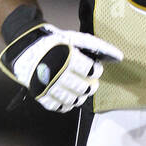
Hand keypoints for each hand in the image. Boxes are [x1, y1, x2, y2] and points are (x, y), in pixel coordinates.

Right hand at [0, 23, 123, 112]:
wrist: (25, 47)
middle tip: (89, 82)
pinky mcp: (40, 94)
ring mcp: (47, 86)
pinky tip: (68, 97)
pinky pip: (57, 107)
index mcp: (66, 57)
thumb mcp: (75, 39)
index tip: (93, 68)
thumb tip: (119, 57)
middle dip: (90, 86)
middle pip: (82, 88)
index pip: (90, 70)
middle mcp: (57, 73)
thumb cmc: (54, 42)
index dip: (95, 70)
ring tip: (79, 90)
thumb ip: (98, 46)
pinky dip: (65, 105)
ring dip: (79, 97)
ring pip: (71, 100)